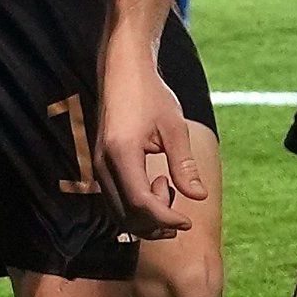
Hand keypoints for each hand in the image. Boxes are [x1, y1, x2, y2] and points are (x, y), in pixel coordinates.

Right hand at [95, 51, 204, 236]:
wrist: (122, 70)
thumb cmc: (150, 94)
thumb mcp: (174, 127)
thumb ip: (184, 165)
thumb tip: (199, 197)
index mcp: (122, 154)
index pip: (141, 203)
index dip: (166, 218)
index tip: (188, 221)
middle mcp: (103, 164)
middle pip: (126, 215)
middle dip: (155, 225)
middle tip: (181, 215)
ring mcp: (98, 166)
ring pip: (118, 212)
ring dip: (145, 218)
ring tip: (169, 193)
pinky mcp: (100, 165)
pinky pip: (115, 200)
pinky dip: (135, 207)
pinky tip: (157, 187)